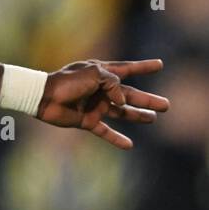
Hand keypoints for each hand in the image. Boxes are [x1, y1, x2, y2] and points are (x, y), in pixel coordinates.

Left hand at [37, 59, 169, 149]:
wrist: (43, 97)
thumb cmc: (67, 81)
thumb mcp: (94, 74)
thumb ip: (114, 84)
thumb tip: (122, 100)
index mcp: (101, 73)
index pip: (127, 69)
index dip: (143, 67)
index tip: (160, 64)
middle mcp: (100, 89)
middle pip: (129, 95)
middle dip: (147, 99)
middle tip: (166, 105)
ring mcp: (94, 105)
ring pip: (121, 112)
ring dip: (137, 116)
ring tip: (153, 118)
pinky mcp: (86, 120)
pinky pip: (104, 131)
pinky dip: (116, 138)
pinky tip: (129, 145)